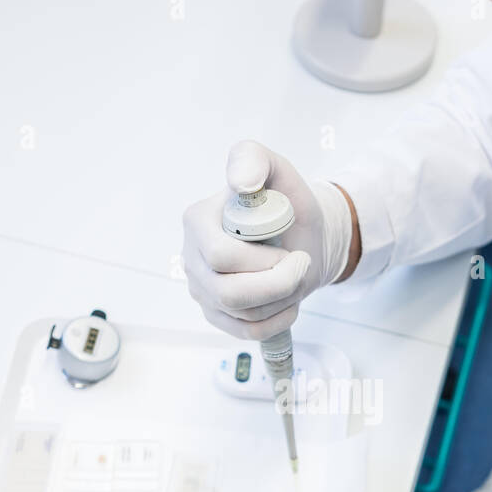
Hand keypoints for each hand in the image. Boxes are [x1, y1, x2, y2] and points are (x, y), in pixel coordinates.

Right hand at [181, 140, 353, 340]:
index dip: (265, 261)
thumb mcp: (278, 172)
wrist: (297, 239)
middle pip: (231, 293)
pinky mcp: (216, 314)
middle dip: (278, 284)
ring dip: (282, 299)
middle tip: (299, 264)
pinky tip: (288, 299)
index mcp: (197, 221)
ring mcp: (201, 289)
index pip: (224, 257)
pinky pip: (248, 331)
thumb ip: (255, 160)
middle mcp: (192, 257)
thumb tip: (240, 182)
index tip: (291, 250)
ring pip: (242, 315)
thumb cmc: (285, 205)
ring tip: (293, 277)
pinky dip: (278, 318)